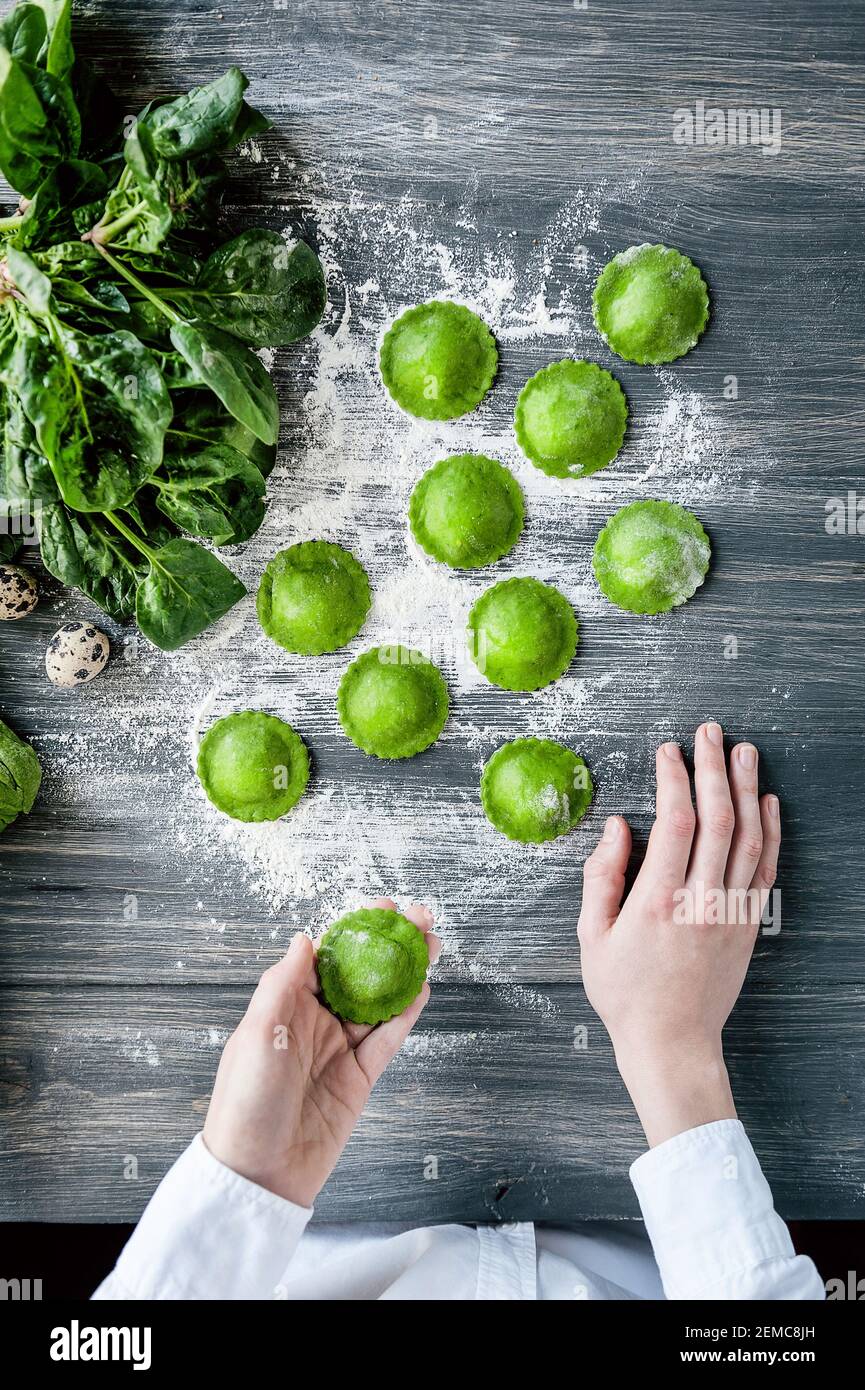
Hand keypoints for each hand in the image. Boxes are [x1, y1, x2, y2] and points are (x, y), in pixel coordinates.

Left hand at [203, 898, 438, 1206]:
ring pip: (380, 1001)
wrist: (259, 1174)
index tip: (383, 909)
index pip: (326, 955)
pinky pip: (387, 1039)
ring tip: (432, 946)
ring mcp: (339, 1049)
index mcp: (285, 1006)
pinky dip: (406, 1014)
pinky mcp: (359, 1078)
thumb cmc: (246, 1103)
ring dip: (406, 973)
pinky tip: (422, 989)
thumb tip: (304, 938)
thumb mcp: (256, 1034)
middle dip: (390, 946)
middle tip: (420, 921)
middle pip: (360, 973)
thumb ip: (283, 983)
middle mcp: (314, 1022)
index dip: (355, 929)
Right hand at [578, 723, 779, 1146]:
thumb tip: (618, 827)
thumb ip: (601, 876)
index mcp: (657, 901)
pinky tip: (768, 802)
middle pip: (716, 818)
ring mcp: (731, 911)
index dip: (674, 778)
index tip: (667, 750)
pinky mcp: (749, 923)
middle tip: (710, 732)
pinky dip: (770, 831)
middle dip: (713, 767)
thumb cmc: (624, 993)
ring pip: (748, 836)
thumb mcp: (591, 936)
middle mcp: (700, 900)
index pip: (674, 821)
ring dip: (747, 788)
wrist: (672, 1043)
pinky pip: (765, 867)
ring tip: (745, 751)